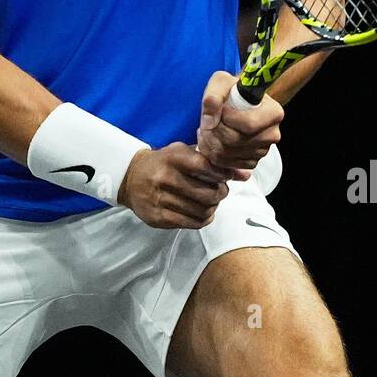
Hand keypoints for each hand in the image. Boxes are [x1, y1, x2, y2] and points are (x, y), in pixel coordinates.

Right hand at [117, 143, 243, 229]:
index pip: (206, 167)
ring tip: (210, 202)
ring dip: (212, 207)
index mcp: (172, 158)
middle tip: (219, 191)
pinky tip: (201, 212)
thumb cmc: (164, 163)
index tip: (227, 177)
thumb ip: (212, 162)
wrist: (130, 178)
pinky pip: (192, 223)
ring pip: (203, 211)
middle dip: (221, 193)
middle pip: (208, 193)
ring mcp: (160, 200)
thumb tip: (246, 175)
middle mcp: (165, 178)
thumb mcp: (184, 153)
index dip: (223, 174)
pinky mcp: (158, 218)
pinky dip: (203, 218)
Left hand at [195, 71, 282, 172]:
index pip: (247, 125)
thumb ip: (214, 94)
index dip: (226, 119)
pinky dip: (213, 154)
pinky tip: (211, 140)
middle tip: (205, 121)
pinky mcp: (251, 162)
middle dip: (213, 131)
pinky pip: (227, 164)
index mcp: (274, 113)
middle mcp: (272, 134)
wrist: (237, 103)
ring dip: (209, 143)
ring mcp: (262, 151)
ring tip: (206, 129)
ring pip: (227, 154)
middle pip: (234, 141)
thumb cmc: (232, 91)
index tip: (219, 109)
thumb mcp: (221, 81)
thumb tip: (210, 119)